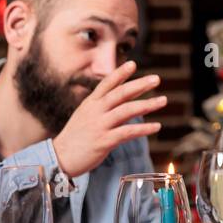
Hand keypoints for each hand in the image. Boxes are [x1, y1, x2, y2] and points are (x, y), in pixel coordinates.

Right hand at [53, 61, 165, 176]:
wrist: (58, 159)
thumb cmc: (75, 138)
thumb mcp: (85, 116)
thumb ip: (101, 107)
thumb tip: (121, 100)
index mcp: (90, 104)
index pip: (106, 84)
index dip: (119, 73)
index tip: (133, 64)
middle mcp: (95, 111)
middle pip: (120, 93)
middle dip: (139, 85)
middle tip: (157, 78)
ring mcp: (99, 126)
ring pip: (126, 110)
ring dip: (147, 104)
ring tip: (164, 100)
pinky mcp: (104, 141)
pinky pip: (127, 132)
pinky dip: (143, 129)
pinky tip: (157, 126)